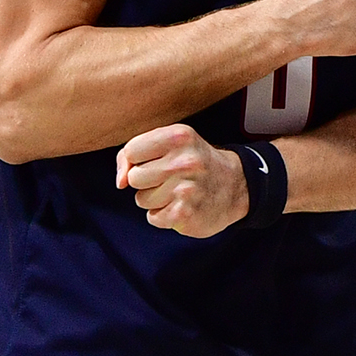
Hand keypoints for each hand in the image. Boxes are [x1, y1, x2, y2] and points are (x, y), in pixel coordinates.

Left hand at [114, 124, 247, 237]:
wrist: (235, 186)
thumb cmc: (195, 162)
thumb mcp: (171, 143)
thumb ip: (135, 153)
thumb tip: (120, 182)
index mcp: (179, 137)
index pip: (132, 151)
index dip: (138, 160)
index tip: (156, 161)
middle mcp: (184, 161)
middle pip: (135, 178)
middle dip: (146, 181)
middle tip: (170, 178)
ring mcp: (185, 189)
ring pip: (142, 200)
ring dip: (155, 200)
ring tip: (177, 192)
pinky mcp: (185, 214)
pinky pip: (153, 218)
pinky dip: (164, 215)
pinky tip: (182, 206)